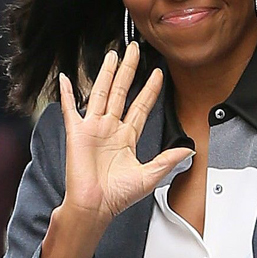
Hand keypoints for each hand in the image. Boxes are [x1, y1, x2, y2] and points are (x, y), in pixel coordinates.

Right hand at [41, 42, 192, 257]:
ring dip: (106, 74)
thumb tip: (190, 150)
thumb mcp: (150, 176)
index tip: (158, 73)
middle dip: (129, 71)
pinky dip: (67, 94)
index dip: (150, 90)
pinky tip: (65, 79)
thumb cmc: (117, 196)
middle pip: (122, 92)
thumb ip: (168, 160)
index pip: (141, 106)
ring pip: (102, 94)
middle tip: (134, 50)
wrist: (94, 207)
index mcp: (127, 138)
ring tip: (112, 55)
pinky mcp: (77, 133)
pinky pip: (70, 109)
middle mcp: (110, 129)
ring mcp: (93, 129)